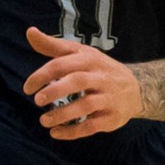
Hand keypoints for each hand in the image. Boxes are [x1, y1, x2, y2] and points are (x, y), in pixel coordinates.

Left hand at [22, 27, 142, 140]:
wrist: (137, 88)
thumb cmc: (99, 69)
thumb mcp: (80, 53)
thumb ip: (53, 46)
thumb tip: (30, 32)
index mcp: (89, 59)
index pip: (63, 64)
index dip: (42, 76)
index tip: (27, 88)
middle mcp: (101, 77)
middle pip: (77, 81)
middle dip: (55, 91)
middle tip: (37, 101)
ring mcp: (108, 98)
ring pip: (85, 106)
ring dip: (62, 114)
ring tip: (44, 120)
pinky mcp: (112, 117)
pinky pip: (91, 126)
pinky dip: (72, 132)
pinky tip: (56, 133)